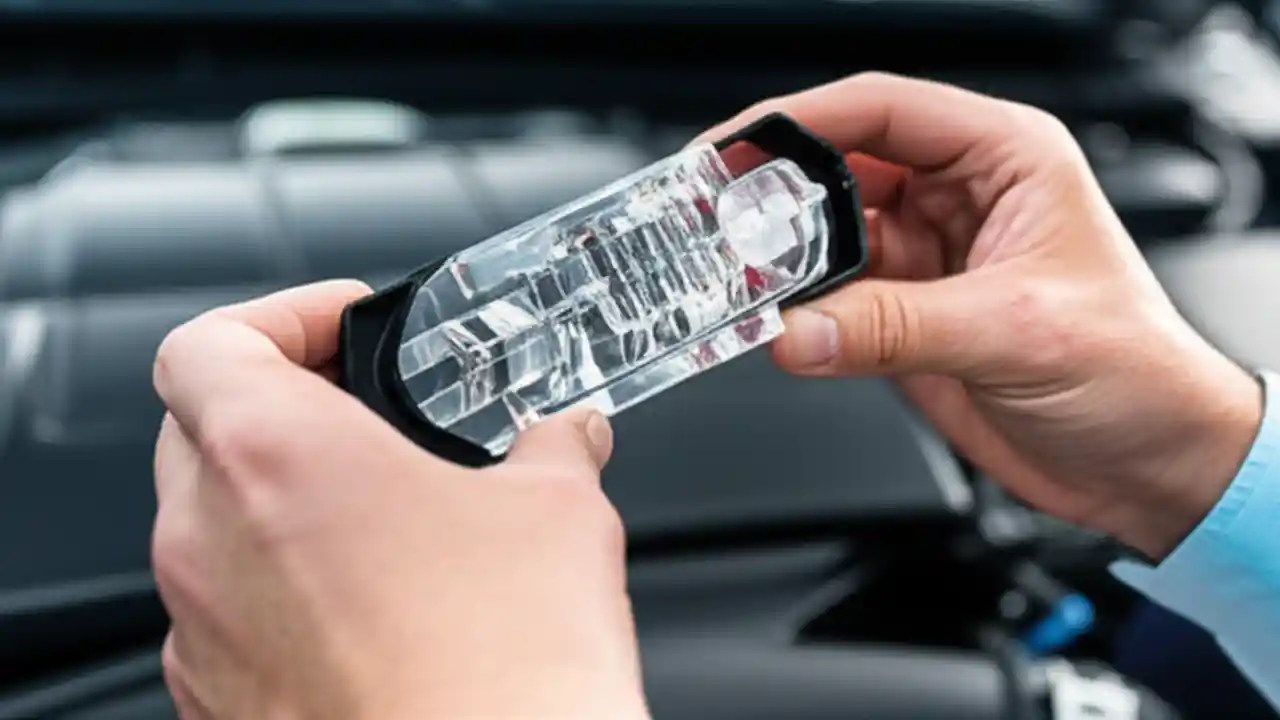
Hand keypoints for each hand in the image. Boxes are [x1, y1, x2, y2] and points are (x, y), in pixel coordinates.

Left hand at [151, 281, 646, 718]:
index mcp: (275, 457)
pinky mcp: (219, 700)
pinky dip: (278, 587)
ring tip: (379, 515)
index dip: (278, 316)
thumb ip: (553, 448)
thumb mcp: (559, 513)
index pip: (210, 340)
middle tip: (364, 411)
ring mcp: (202, 629)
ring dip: (278, 500)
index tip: (342, 327)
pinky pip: (224, 613)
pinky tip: (370, 604)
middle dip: (280, 403)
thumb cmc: (503, 668)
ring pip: (207, 524)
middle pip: (200, 425)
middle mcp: (210, 540)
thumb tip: (567, 435)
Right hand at [699, 73, 1262, 559]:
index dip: (799, 120)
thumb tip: (798, 329)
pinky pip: (831, 299)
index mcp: (1006, 160)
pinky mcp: (905, 317)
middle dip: (773, 189)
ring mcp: (928, 260)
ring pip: (827, 235)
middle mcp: (960, 200)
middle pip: (840, 167)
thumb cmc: (1137, 373)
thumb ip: (895, 328)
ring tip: (730, 274)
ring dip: (778, 256)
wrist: (1148, 466)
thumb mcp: (1016, 331)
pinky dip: (794, 311)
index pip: (884, 111)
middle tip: (713, 217)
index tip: (735, 146)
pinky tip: (767, 320)